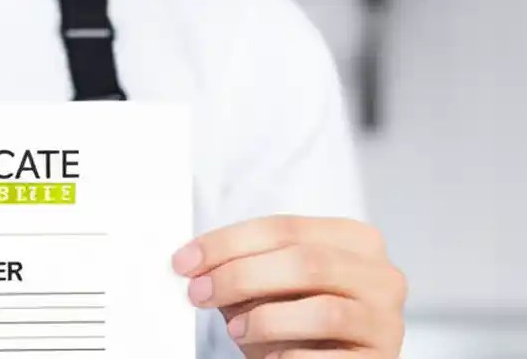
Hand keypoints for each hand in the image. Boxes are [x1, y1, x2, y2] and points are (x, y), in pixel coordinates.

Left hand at [172, 216, 406, 358]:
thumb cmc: (298, 318)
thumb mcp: (272, 284)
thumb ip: (243, 267)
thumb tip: (195, 264)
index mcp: (355, 240)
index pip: (284, 228)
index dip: (227, 243)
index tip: (185, 261)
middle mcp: (381, 275)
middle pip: (305, 263)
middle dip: (240, 276)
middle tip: (199, 294)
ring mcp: (387, 321)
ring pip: (322, 311)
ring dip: (265, 320)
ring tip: (236, 329)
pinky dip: (286, 357)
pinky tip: (267, 356)